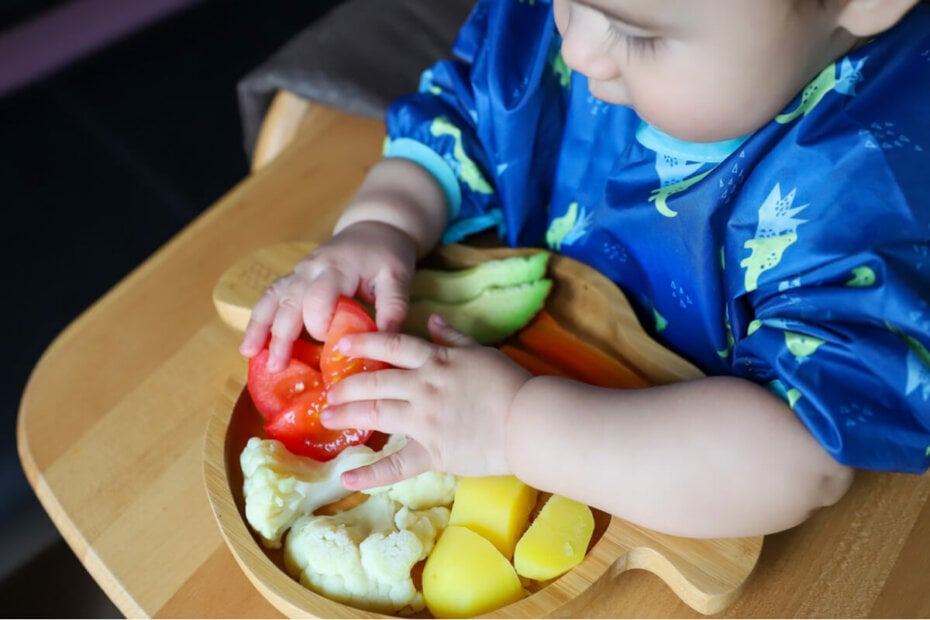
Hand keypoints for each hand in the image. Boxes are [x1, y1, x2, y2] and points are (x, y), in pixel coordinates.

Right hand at [239, 220, 417, 370]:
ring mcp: (299, 272)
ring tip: (248, 353)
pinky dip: (259, 318)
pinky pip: (271, 297)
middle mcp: (311, 268)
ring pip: (272, 297)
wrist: (374, 228)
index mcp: (336, 268)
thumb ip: (393, 308)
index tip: (332, 346)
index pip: (318, 300)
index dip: (320, 326)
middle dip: (280, 335)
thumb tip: (386, 341)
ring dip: (259, 325)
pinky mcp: (294, 278)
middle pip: (288, 302)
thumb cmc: (386, 254)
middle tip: (277, 366)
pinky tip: (252, 342)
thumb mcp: (398, 277)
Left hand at [321, 314, 532, 488]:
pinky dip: (370, 473)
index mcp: (436, 360)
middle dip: (346, 386)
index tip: (341, 345)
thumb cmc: (510, 383)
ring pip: (376, 415)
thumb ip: (453, 337)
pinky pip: (396, 465)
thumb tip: (432, 318)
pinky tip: (347, 477)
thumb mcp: (480, 351)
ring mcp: (426, 421)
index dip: (364, 342)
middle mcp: (424, 387)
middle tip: (329, 392)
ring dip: (348, 416)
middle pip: (375, 382)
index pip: (392, 345)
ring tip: (328, 418)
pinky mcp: (433, 453)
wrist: (529, 421)